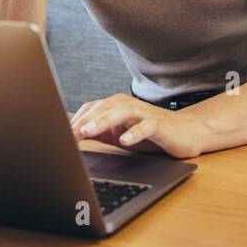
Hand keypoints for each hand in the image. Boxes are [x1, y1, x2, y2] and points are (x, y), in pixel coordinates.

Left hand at [70, 93, 207, 158]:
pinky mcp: (160, 124)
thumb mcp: (120, 134)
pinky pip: (146, 126)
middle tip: (69, 133)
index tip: (60, 134)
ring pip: (121, 112)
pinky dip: (134, 133)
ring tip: (89, 132)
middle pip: (103, 107)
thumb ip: (100, 133)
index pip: (92, 108)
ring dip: (103, 121)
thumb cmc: (150, 134)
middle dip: (84, 120)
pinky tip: (125, 141)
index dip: (76, 120)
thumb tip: (72, 139)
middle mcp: (128, 105)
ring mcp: (144, 113)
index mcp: (116, 106)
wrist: (186, 132)